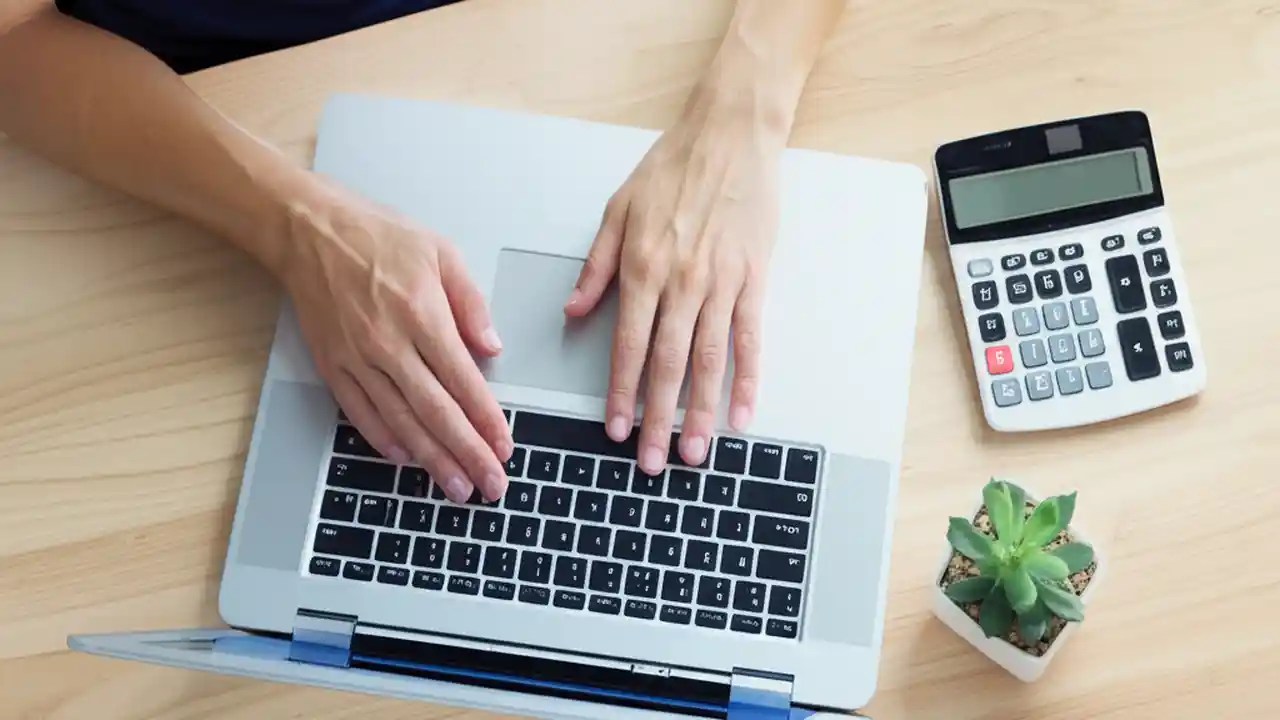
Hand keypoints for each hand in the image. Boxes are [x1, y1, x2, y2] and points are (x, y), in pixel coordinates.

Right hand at [279, 180, 511, 503]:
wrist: (309, 231)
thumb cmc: (377, 236)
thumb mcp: (441, 252)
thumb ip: (472, 303)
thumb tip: (493, 348)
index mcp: (424, 317)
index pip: (464, 383)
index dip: (487, 421)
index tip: (504, 447)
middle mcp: (391, 345)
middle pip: (437, 413)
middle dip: (468, 454)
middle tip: (491, 484)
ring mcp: (358, 359)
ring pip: (401, 422)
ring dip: (432, 459)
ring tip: (455, 486)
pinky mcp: (332, 365)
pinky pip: (360, 413)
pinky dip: (384, 440)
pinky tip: (405, 460)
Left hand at [564, 93, 784, 474]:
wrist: (730, 134)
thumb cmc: (671, 169)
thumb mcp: (616, 211)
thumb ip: (596, 268)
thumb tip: (573, 312)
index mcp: (642, 267)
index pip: (627, 344)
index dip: (620, 391)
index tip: (613, 428)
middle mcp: (681, 282)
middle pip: (667, 364)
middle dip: (657, 419)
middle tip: (652, 462)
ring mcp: (722, 283)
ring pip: (708, 360)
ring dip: (701, 412)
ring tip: (695, 452)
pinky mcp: (755, 279)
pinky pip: (751, 339)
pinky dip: (748, 379)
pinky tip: (744, 413)